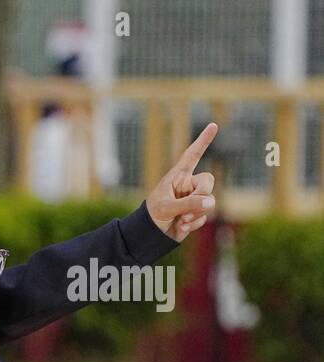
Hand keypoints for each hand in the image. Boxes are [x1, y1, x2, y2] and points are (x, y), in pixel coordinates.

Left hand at [145, 122, 217, 241]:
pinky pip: (205, 216)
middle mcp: (188, 185)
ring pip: (209, 201)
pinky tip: (180, 226)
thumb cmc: (152, 217)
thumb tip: (210, 202)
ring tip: (179, 219)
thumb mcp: (166, 208)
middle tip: (185, 209)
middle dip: (201, 195)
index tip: (213, 125)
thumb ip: (188, 203)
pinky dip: (193, 223)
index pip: (192, 155)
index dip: (203, 141)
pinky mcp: (196, 213)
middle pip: (208, 181)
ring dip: (195, 213)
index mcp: (178, 177)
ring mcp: (193, 199)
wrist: (149, 236)